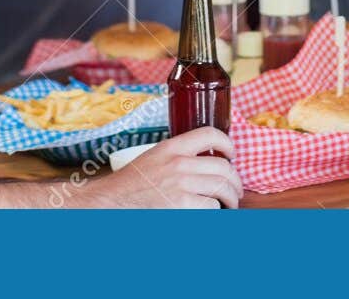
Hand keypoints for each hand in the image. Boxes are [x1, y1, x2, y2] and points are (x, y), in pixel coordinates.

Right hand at [70, 129, 242, 208]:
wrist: (111, 203)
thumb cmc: (131, 185)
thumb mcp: (154, 159)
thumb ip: (177, 157)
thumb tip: (205, 164)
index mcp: (171, 147)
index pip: (210, 135)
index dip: (227, 143)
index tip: (232, 154)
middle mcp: (179, 163)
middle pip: (223, 167)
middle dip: (235, 182)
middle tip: (236, 191)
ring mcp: (181, 185)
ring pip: (222, 189)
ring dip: (230, 200)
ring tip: (229, 206)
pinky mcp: (182, 206)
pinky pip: (212, 207)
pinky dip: (215, 212)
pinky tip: (212, 214)